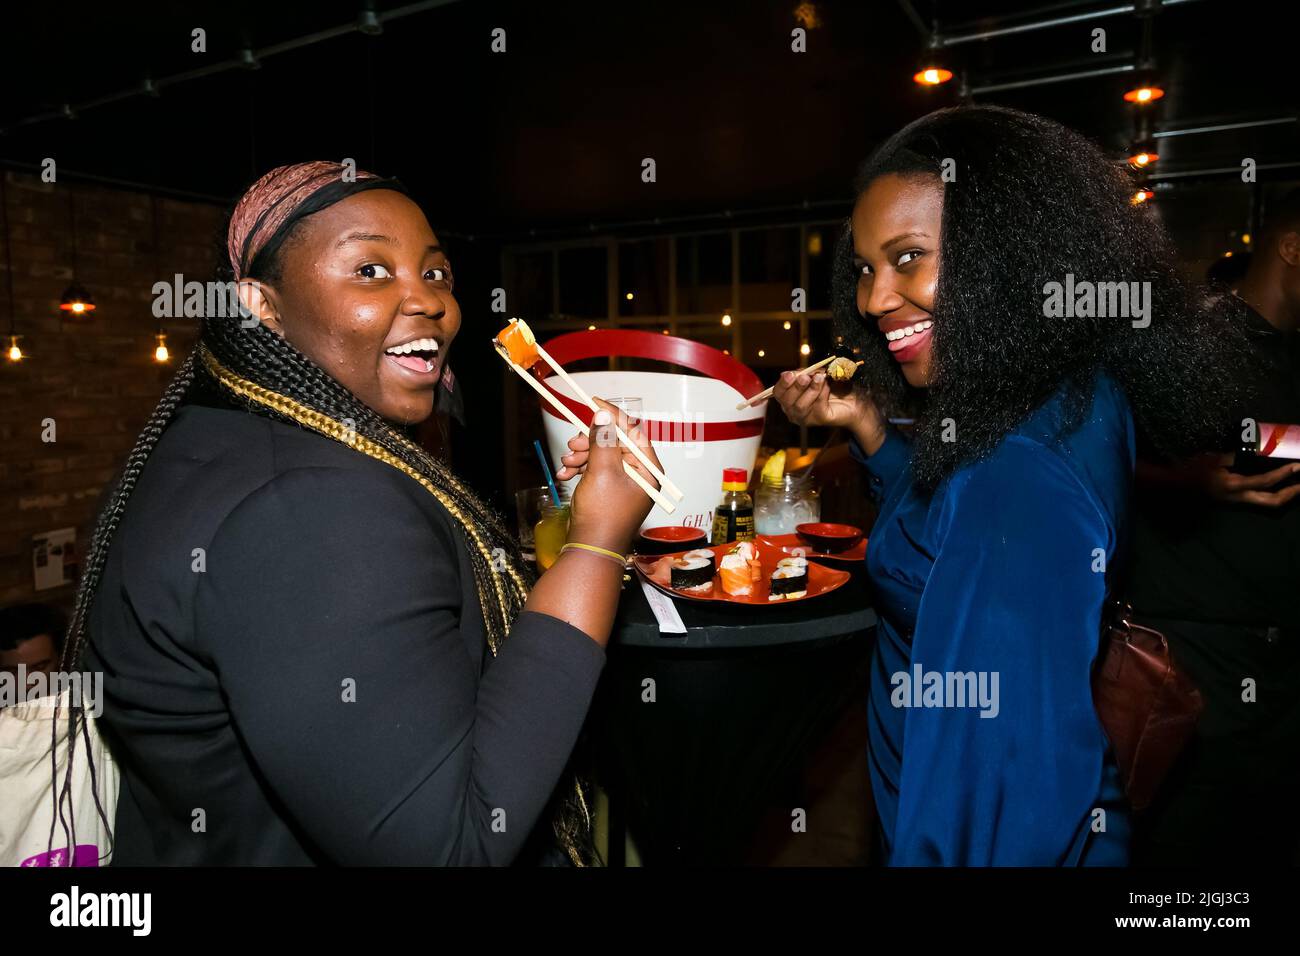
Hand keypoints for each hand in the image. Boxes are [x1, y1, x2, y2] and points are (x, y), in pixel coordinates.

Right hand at [565, 397, 662, 553]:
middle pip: (615, 443)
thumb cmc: (603, 515)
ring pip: (601, 456)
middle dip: (591, 441)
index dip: (613, 416)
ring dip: (582, 456)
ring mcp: (623, 485)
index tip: (594, 402)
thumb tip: (605, 413)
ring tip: (567, 462)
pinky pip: (594, 471)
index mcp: (648, 471)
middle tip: (573, 443)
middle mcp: (639, 476)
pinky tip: (565, 474)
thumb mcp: (602, 471)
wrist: (590, 549)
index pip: (634, 433)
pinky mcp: (608, 492)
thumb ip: (603, 440)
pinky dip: (579, 469)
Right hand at [772, 368, 886, 453]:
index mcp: (789, 398)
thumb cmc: (832, 386)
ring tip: (820, 378)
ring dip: (811, 389)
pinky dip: (822, 394)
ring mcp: (806, 417)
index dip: (782, 383)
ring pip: (800, 405)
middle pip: (786, 400)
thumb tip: (795, 373)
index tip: (789, 374)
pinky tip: (828, 386)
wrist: (852, 399)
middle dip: (795, 387)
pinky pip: (817, 407)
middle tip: (805, 377)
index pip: (778, 392)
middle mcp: (793, 410)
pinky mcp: (819, 419)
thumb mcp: (817, 375)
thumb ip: (806, 373)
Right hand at [1201, 454, 1299, 506]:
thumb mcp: (1213, 459)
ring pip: (1268, 503)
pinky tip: (1279, 486)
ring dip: (1285, 495)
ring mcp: (1238, 502)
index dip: (1283, 474)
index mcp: (1234, 485)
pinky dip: (1274, 494)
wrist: (1178, 487)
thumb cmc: (1193, 471)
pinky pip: (1260, 500)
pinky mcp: (1236, 502)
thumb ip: (1235, 457)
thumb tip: (1254, 452)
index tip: (1297, 466)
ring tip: (1297, 485)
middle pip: (1272, 501)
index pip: (1265, 481)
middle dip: (1291, 493)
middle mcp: (1239, 498)